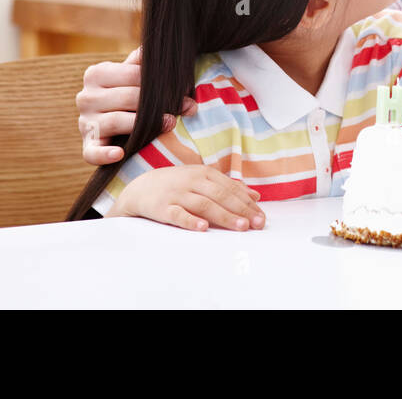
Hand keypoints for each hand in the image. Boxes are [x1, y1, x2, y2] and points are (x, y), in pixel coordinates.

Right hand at [77, 46, 196, 164]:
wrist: (108, 120)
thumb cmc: (125, 92)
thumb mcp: (131, 74)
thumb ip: (143, 62)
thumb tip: (160, 50)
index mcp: (96, 74)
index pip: (132, 75)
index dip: (159, 82)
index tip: (183, 88)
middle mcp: (86, 96)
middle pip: (127, 97)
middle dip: (158, 104)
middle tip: (185, 107)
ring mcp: (85, 122)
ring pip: (114, 121)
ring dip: (145, 126)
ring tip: (169, 124)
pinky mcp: (87, 145)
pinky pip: (92, 153)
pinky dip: (104, 154)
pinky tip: (119, 154)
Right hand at [109, 164, 265, 230]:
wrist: (140, 188)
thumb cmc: (177, 185)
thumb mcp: (201, 180)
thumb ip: (228, 187)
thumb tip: (255, 196)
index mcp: (203, 173)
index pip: (230, 188)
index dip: (247, 203)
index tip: (261, 216)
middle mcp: (192, 181)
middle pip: (220, 196)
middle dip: (240, 210)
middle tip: (256, 223)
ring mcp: (177, 194)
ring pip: (204, 205)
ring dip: (224, 216)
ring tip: (240, 226)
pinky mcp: (163, 208)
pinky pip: (178, 215)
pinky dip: (191, 221)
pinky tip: (203, 228)